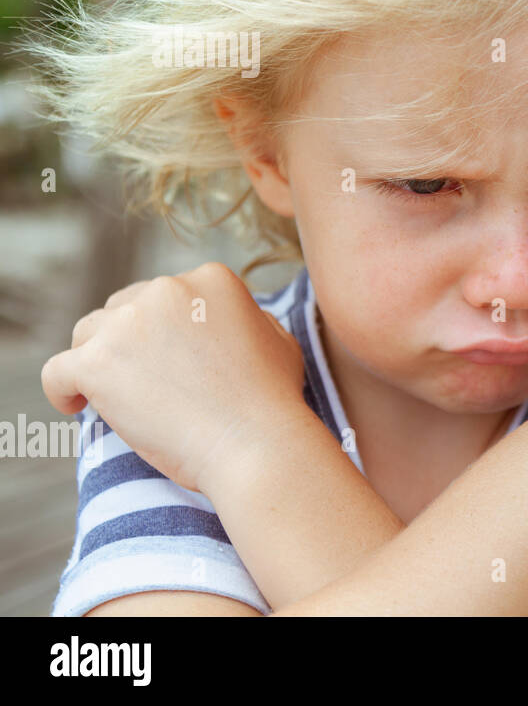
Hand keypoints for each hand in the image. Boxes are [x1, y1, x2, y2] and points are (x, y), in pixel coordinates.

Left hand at [41, 262, 306, 492]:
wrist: (255, 442)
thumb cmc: (272, 400)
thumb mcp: (277, 339)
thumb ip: (246, 319)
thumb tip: (227, 320)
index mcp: (211, 279)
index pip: (166, 294)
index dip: (164, 329)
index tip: (168, 360)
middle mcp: (167, 289)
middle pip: (124, 308)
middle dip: (130, 341)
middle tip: (144, 381)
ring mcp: (128, 324)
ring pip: (89, 334)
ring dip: (100, 360)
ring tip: (115, 395)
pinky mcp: (97, 363)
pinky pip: (57, 371)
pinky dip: (62, 389)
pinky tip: (75, 405)